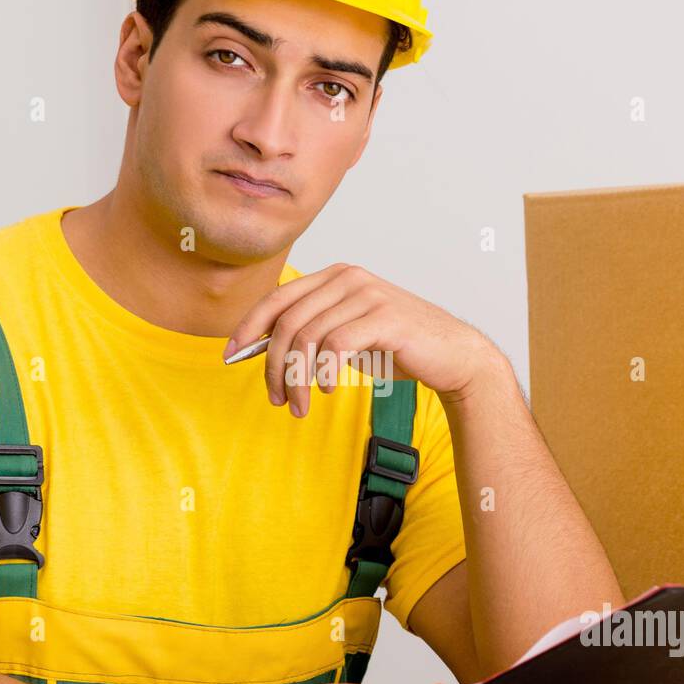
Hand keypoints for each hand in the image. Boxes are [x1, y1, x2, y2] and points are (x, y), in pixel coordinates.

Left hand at [224, 262, 501, 415]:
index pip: (276, 298)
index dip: (248, 328)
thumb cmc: (397, 348)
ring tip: (300, 406)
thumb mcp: (345, 335)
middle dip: (272, 366)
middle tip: (276, 399)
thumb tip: (261, 350)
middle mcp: (347, 278)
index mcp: (334, 276)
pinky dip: (325, 372)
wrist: (452, 356)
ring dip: (296, 379)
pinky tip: (330, 389)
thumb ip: (310, 333)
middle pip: (287, 321)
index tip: (230, 357)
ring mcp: (367, 294)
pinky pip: (336, 345)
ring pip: (307, 337)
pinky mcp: (384, 317)